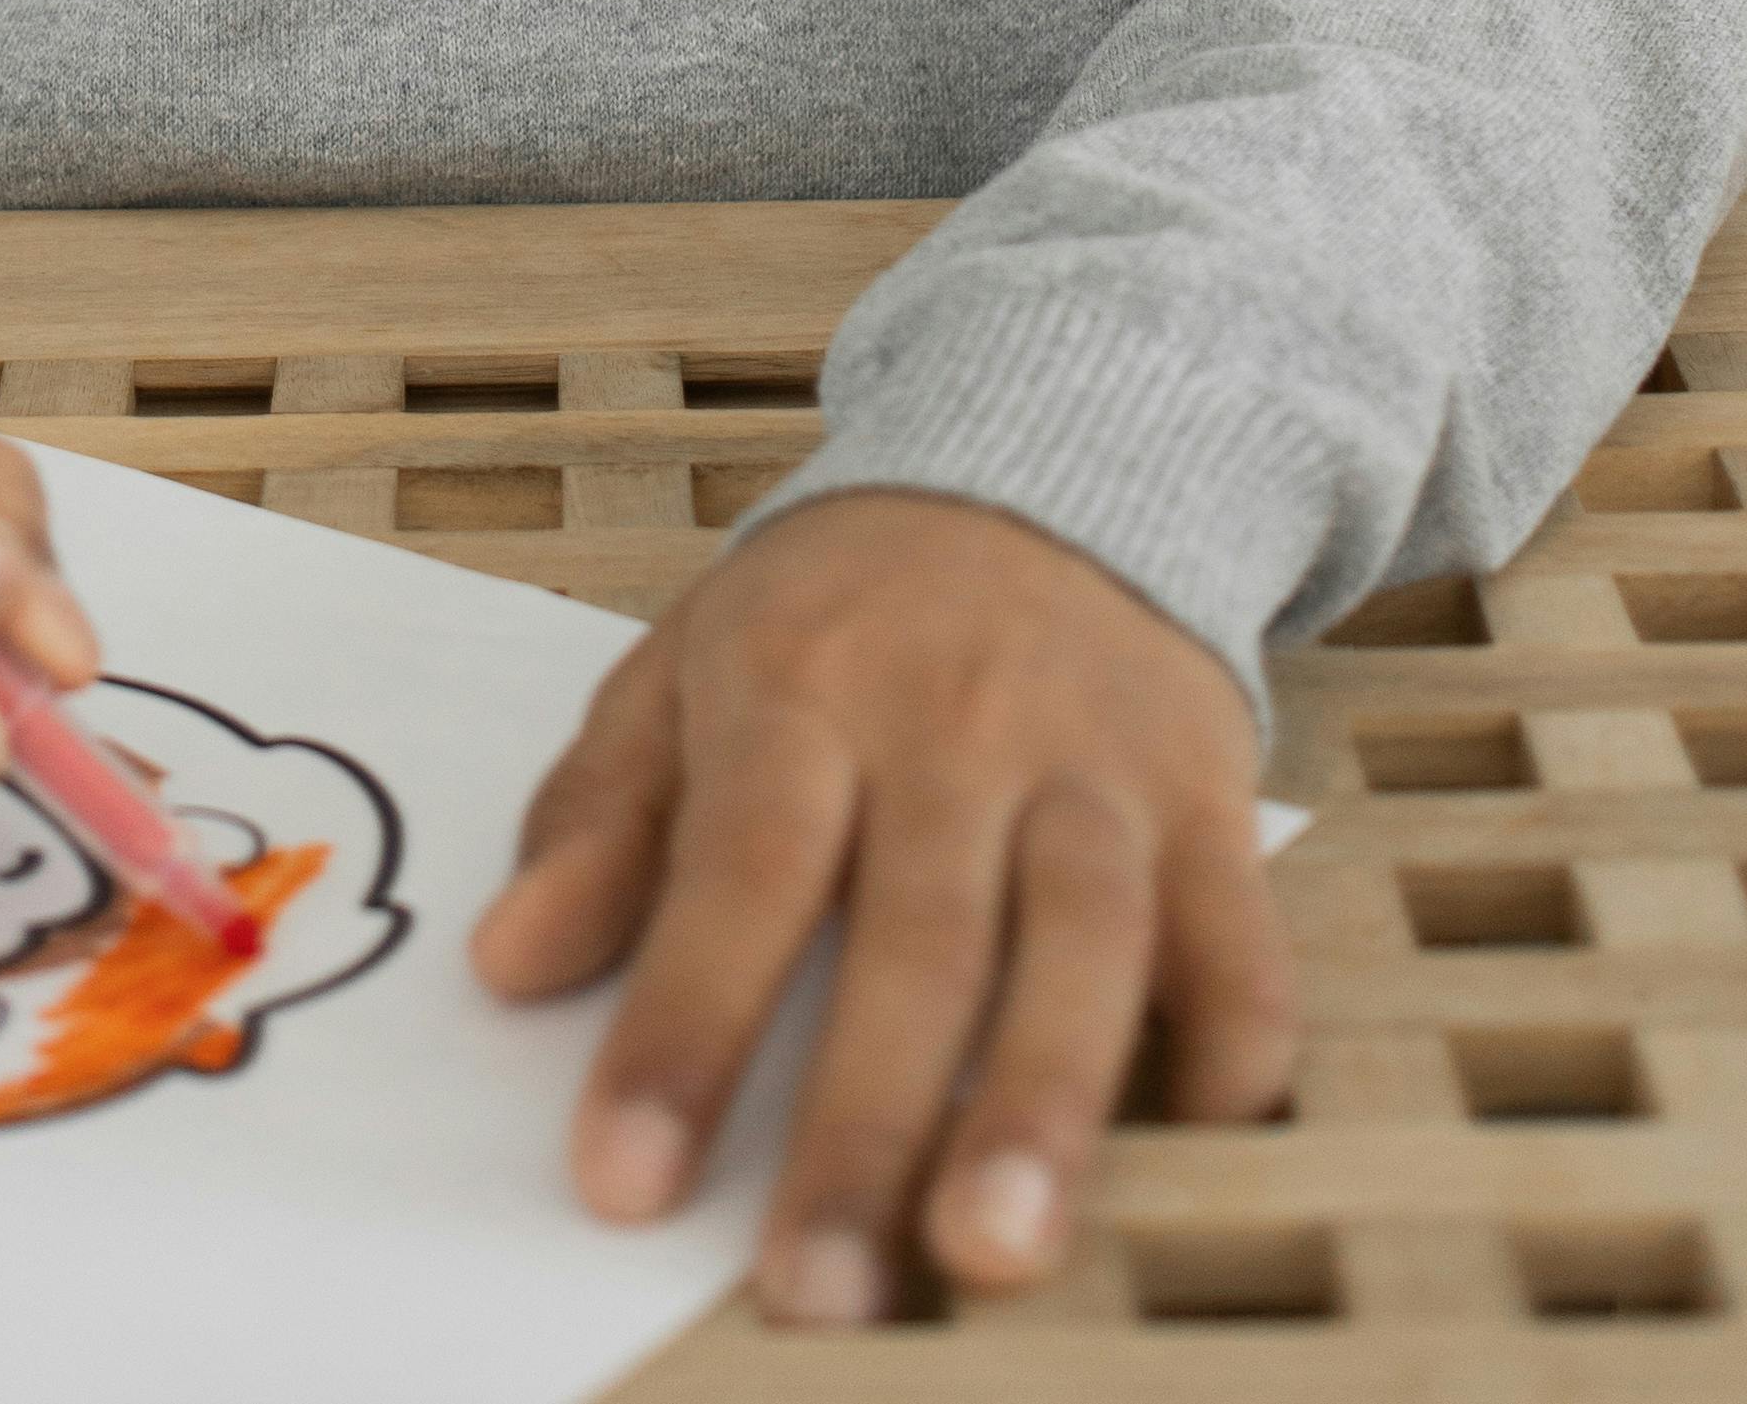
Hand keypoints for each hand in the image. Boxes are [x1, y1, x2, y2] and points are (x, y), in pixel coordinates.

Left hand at [472, 492, 1291, 1320]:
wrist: (1053, 458)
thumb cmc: (845, 603)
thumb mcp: (688, 661)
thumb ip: (600, 816)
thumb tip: (508, 962)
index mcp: (805, 686)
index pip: (738, 870)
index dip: (682, 1028)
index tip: (624, 1181)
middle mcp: (959, 725)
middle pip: (918, 937)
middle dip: (866, 1125)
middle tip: (816, 1289)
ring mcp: (1096, 765)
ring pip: (1083, 942)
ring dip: (1043, 1104)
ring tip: (993, 1254)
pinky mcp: (1210, 801)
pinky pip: (1238, 937)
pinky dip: (1228, 1050)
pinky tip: (1190, 1152)